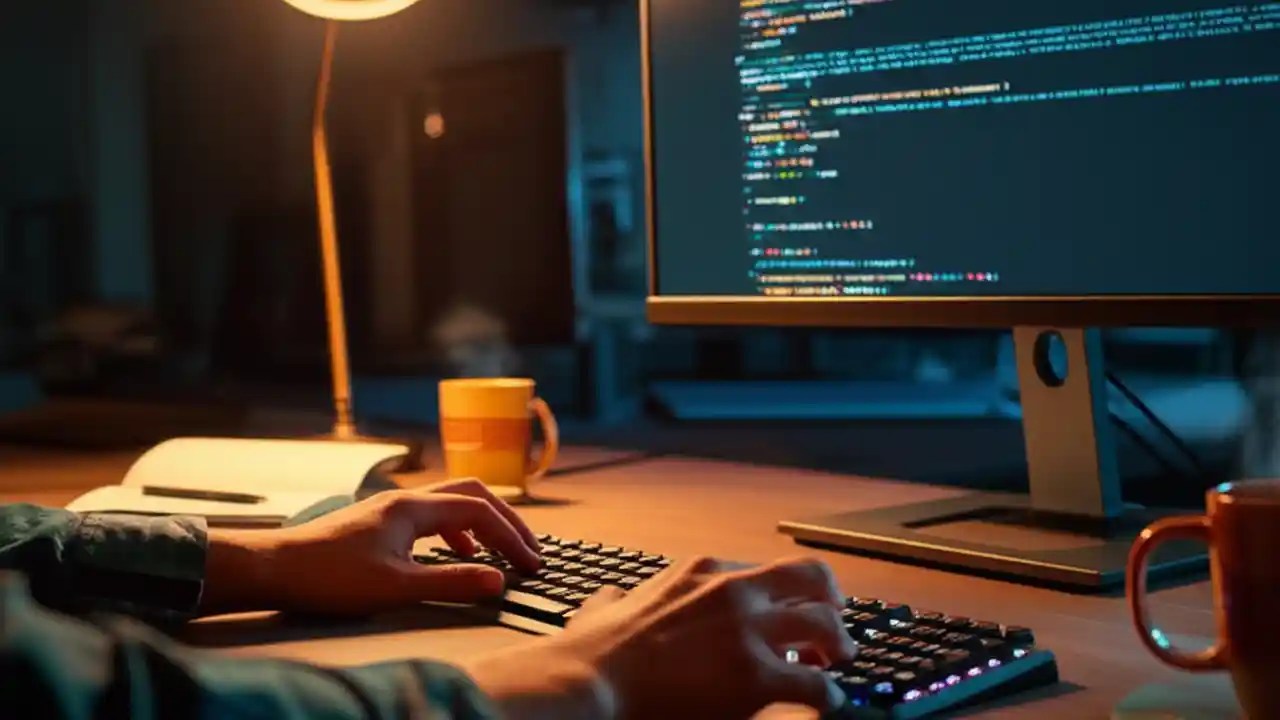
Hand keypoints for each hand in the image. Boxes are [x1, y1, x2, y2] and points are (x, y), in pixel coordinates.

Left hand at [200, 479, 540, 615]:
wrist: (273, 568)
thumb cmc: (329, 576)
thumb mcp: (396, 587)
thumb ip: (451, 582)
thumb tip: (498, 581)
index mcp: (413, 508)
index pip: (479, 511)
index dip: (511, 537)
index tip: (531, 564)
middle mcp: (406, 500)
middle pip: (472, 494)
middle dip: (506, 520)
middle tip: (528, 549)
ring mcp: (391, 508)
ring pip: (452, 502)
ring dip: (482, 524)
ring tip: (501, 554)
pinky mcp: (380, 522)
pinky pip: (433, 516)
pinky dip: (457, 532)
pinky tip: (456, 556)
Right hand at [466, 557, 856, 719]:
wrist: (589, 684)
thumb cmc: (593, 653)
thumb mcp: (607, 606)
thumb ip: (619, 600)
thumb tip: (611, 602)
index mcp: (702, 569)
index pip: (764, 571)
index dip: (781, 596)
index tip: (786, 614)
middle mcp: (734, 590)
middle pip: (810, 578)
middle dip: (830, 602)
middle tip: (833, 631)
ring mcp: (747, 632)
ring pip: (825, 624)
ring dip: (839, 645)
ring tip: (836, 665)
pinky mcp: (755, 678)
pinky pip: (817, 685)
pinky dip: (829, 697)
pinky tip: (825, 705)